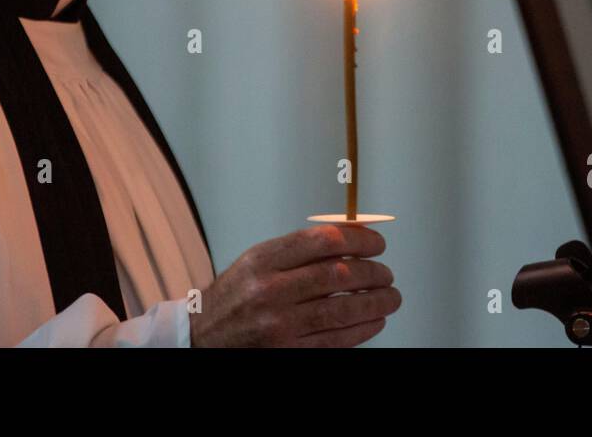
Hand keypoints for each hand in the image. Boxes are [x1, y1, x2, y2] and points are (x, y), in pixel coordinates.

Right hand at [189, 224, 400, 346]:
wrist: (201, 338)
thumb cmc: (233, 297)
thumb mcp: (257, 260)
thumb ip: (300, 250)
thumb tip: (351, 239)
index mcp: (263, 259)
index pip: (322, 241)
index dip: (358, 240)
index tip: (376, 243)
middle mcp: (270, 290)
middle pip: (336, 275)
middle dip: (372, 272)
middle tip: (386, 272)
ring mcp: (279, 324)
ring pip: (341, 310)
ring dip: (375, 302)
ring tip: (390, 296)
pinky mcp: (287, 351)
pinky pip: (335, 340)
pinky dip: (361, 329)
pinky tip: (374, 321)